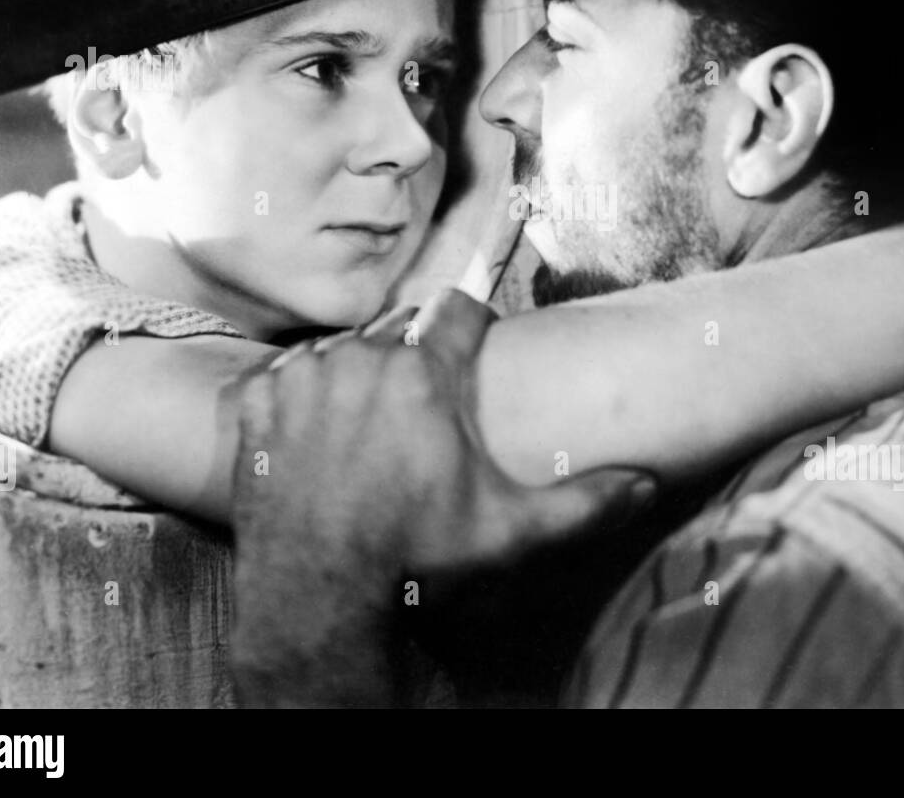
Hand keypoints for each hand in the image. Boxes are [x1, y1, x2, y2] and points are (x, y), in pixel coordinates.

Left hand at [224, 290, 655, 706]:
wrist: (316, 595)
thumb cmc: (415, 558)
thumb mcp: (509, 533)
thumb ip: (583, 504)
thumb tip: (648, 485)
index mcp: (422, 372)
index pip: (457, 308)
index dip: (473, 325)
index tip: (476, 347)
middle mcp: (359, 359)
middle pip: (396, 327)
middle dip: (413, 353)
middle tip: (421, 407)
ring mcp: (301, 377)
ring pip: (340, 347)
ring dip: (356, 371)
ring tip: (368, 423)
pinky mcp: (255, 402)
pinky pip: (284, 372)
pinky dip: (300, 391)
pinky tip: (315, 430)